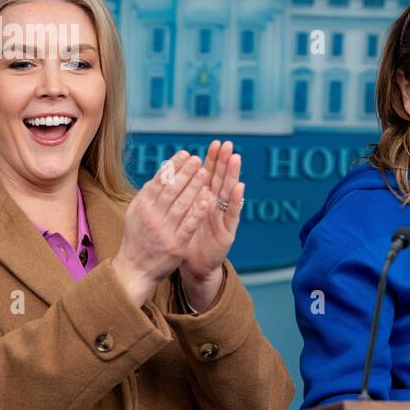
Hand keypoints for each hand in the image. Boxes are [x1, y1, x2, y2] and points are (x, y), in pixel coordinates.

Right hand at [110, 150, 210, 306]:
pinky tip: (208, 198)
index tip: (185, 153)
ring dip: (193, 187)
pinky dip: (198, 211)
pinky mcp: (176, 245)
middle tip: (198, 158)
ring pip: (181, 204)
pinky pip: (189, 225)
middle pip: (171, 190)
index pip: (159, 181)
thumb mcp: (135, 214)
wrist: (135, 269)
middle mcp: (152, 217)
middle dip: (185, 172)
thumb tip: (160, 174)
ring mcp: (164, 231)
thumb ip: (147, 195)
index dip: (173, 166)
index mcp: (142, 206)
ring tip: (205, 172)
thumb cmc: (137, 238)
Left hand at [178, 140, 243, 296]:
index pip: (209, 175)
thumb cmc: (186, 239)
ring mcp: (223, 218)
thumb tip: (170, 173)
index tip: (215, 143)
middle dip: (225, 162)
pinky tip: (239, 187)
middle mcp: (216, 206)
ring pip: (229, 192)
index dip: (213, 160)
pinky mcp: (228, 232)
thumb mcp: (181, 214)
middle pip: (221, 180)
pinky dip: (235, 201)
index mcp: (204, 200)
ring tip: (236, 158)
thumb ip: (180, 196)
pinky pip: (232, 214)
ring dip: (233, 175)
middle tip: (228, 144)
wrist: (194, 266)